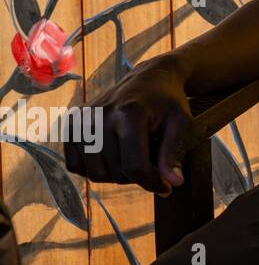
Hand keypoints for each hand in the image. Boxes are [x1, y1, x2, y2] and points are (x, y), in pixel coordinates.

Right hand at [63, 56, 194, 194]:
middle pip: (115, 173)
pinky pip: (76, 165)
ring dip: (117, 174)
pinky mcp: (72, 123)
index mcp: (129, 114)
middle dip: (138, 177)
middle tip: (152, 162)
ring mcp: (82, 119)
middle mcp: (100, 116)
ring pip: (96, 174)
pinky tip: (114, 154)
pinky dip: (95, 168)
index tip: (166, 188)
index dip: (152, 183)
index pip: (134, 167)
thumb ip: (174, 153)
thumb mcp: (181, 123)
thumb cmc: (168, 101)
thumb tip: (174, 183)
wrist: (150, 77)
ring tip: (134, 155)